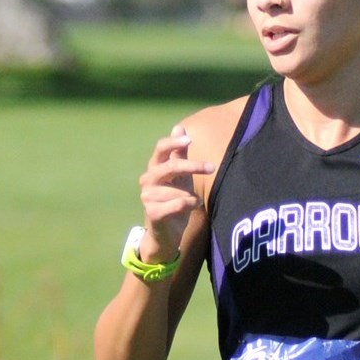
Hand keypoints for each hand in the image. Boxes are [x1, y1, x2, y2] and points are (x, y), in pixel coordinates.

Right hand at [137, 125, 214, 261]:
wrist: (166, 232)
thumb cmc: (175, 200)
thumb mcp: (180, 176)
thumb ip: (180, 154)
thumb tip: (179, 128)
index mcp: (155, 167)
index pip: (160, 148)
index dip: (173, 142)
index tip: (189, 139)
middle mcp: (148, 180)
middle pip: (169, 166)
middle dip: (192, 166)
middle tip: (211, 167)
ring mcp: (147, 197)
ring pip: (176, 189)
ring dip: (191, 194)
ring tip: (195, 200)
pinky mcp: (152, 213)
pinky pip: (176, 204)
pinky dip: (188, 204)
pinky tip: (194, 205)